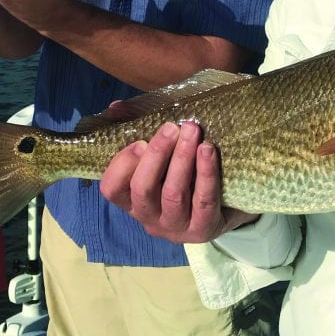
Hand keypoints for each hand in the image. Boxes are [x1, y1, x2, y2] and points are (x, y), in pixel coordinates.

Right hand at [100, 119, 256, 243]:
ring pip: (173, 194)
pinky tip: (208, 150)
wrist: (222, 211)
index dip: (122, 164)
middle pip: (143, 189)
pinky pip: (203, 200)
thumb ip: (135, 130)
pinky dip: (206, 173)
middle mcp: (149, 217)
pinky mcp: (203, 229)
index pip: (112, 188)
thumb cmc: (182, 178)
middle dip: (157, 155)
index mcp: (131, 200)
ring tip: (192, 130)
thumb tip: (117, 106)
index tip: (140, 141)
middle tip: (172, 128)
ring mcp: (176, 226)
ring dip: (182, 158)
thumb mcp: (158, 158)